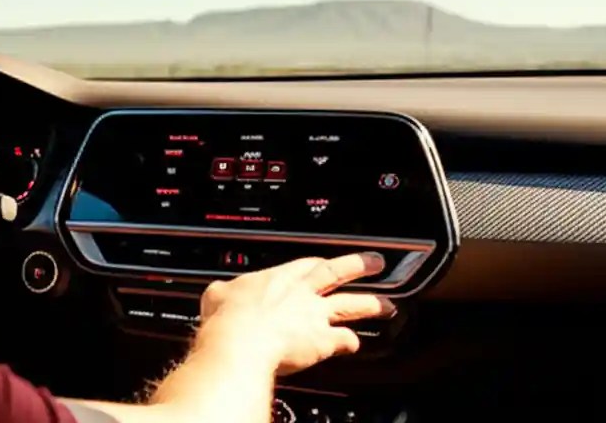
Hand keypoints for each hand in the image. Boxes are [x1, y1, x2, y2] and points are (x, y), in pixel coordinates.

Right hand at [195, 252, 395, 374]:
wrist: (241, 341)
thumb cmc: (228, 318)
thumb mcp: (218, 294)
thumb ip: (224, 291)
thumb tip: (219, 292)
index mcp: (277, 277)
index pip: (305, 264)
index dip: (318, 261)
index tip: (327, 260)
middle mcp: (301, 293)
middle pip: (336, 273)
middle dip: (357, 266)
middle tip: (374, 263)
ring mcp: (315, 316)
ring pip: (350, 304)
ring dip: (371, 304)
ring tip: (387, 304)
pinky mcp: (323, 341)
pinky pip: (344, 341)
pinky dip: (351, 343)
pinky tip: (355, 345)